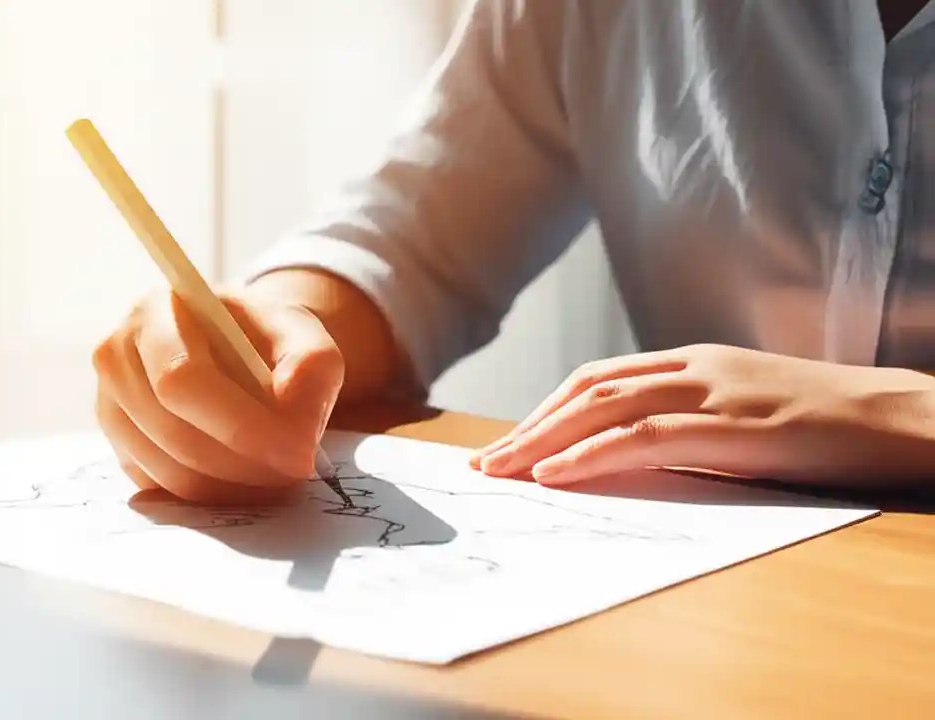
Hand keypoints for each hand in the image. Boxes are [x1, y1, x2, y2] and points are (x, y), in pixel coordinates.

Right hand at [93, 289, 343, 503]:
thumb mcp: (303, 335)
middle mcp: (118, 357)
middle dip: (244, 462)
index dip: (241, 425)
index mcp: (157, 312)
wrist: (237, 350)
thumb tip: (296, 429)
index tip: (298, 453)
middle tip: (295, 469)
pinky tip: (248, 477)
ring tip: (279, 472)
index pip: (182, 379)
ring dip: (235, 485)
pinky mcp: (121, 450)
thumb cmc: (264, 340)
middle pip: (173, 431)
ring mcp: (111, 408)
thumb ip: (311, 368)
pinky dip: (215, 496)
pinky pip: (166, 492)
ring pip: (170, 471)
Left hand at [470, 344, 934, 487]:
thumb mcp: (744, 416)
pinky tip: (556, 472)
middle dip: (529, 426)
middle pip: (588, 388)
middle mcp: (696, 368)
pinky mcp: (737, 426)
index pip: (598, 379)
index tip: (508, 444)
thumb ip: (691, 426)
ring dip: (544, 440)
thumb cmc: (827, 425)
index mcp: (695, 363)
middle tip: (486, 464)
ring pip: (606, 406)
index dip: (545, 410)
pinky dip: (593, 453)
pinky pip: (648, 437)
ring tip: (503, 471)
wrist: (904, 418)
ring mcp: (716, 392)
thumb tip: (630, 458)